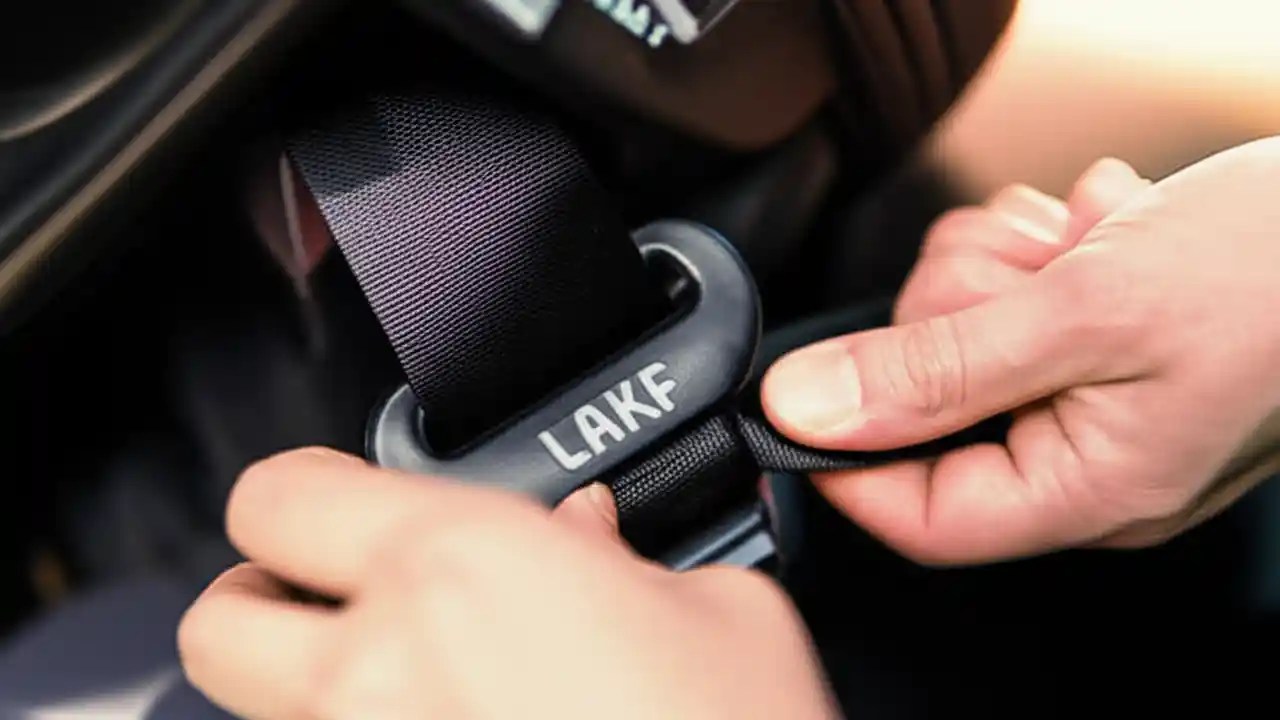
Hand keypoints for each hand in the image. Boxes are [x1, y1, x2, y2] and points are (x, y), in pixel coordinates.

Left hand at [178, 449, 837, 719]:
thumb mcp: (718, 609)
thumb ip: (621, 552)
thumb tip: (580, 534)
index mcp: (461, 568)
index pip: (280, 495)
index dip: (307, 491)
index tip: (343, 504)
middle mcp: (380, 673)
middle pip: (219, 623)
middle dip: (269, 601)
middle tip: (347, 597)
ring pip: (263, 715)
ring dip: (319, 684)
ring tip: (416, 680)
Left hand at [762, 137, 1279, 564]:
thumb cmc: (1272, 274)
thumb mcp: (1087, 314)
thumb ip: (937, 369)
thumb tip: (807, 410)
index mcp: (1086, 489)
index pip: (919, 518)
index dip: (846, 452)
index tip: (817, 379)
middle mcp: (1082, 457)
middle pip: (929, 404)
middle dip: (955, 313)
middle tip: (1025, 273)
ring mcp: (1088, 395)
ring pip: (959, 333)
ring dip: (1000, 269)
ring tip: (1078, 245)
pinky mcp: (1092, 340)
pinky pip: (1007, 293)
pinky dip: (1035, 249)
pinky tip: (1094, 234)